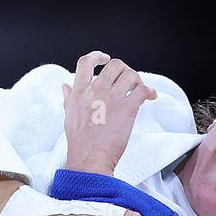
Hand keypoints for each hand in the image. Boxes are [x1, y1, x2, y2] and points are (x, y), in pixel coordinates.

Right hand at [62, 51, 157, 174]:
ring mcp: (112, 99)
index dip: (97, 56)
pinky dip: (149, 91)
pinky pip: (143, 90)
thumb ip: (69, 98)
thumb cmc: (79, 143)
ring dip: (137, 80)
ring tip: (138, 89)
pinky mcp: (127, 108)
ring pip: (130, 74)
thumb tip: (65, 86)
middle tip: (127, 80)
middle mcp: (96, 91)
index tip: (104, 59)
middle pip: (114, 65)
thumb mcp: (69, 116)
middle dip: (124, 69)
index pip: (85, 62)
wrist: (89, 159)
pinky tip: (150, 97)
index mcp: (79, 92)